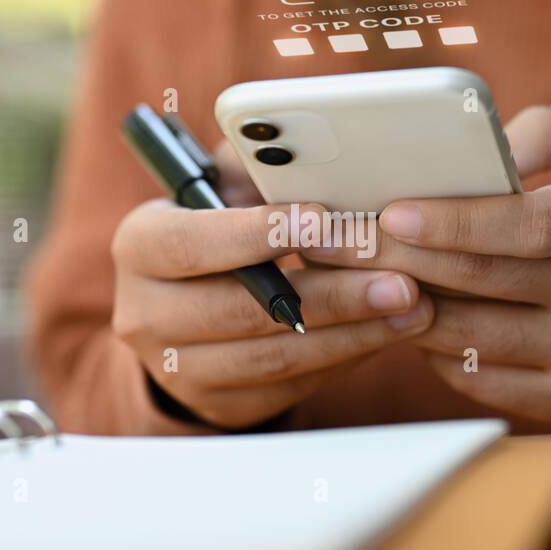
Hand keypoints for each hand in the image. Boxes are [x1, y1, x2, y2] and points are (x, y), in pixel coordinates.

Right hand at [111, 145, 432, 429]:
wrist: (185, 312)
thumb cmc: (217, 231)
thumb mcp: (219, 189)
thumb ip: (251, 165)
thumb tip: (300, 143)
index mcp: (139, 248)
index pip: (190, 244)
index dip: (256, 234)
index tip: (325, 220)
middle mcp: (146, 314)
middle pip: (241, 310)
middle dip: (329, 294)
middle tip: (399, 278)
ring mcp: (180, 371)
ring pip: (273, 356)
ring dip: (351, 332)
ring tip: (411, 307)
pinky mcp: (221, 406)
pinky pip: (291, 384)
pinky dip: (345, 357)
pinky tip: (387, 331)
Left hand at [300, 107, 550, 424]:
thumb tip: (485, 150)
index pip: (530, 226)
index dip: (456, 221)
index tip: (392, 209)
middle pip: (483, 280)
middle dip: (396, 256)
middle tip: (333, 237)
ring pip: (468, 333)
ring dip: (397, 303)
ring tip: (343, 274)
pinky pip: (474, 375)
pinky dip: (429, 344)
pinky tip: (398, 313)